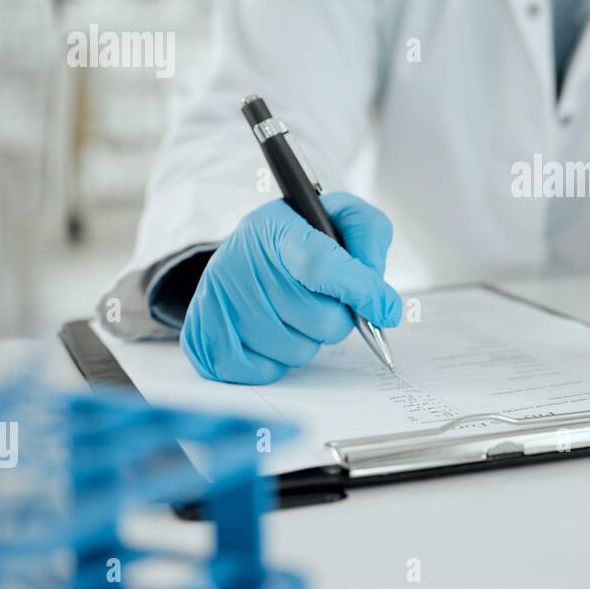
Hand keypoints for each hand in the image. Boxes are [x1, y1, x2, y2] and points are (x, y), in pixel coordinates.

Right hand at [181, 192, 401, 383]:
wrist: (243, 250)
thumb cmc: (301, 236)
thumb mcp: (340, 216)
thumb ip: (368, 238)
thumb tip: (379, 297)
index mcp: (275, 227)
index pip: (321, 264)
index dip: (360, 291)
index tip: (387, 311)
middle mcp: (238, 263)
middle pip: (318, 319)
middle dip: (338, 317)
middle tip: (325, 299)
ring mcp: (217, 302)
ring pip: (297, 352)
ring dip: (308, 340)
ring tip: (294, 312)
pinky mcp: (202, 337)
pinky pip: (263, 372)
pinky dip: (278, 362)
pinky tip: (273, 333)